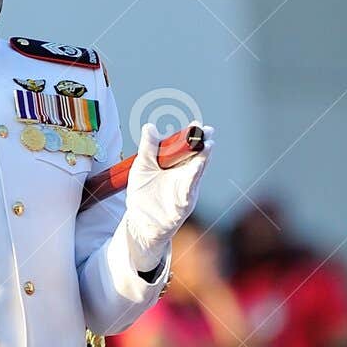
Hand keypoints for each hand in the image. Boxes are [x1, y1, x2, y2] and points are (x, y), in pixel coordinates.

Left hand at [124, 122, 214, 271]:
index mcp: (176, 165)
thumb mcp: (142, 167)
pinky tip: (194, 170)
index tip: (197, 124)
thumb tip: (150, 127)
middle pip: (197, 157)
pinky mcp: (183, 205)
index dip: (193, 136)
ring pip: (196, 172)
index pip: (188, 148)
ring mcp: (186, 190)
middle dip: (204, 144)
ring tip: (207, 146)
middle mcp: (185, 176)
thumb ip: (148, 148)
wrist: (139, 222)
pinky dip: (191, 180)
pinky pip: (188, 191)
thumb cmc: (143, 194)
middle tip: (207, 131)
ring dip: (203, 159)